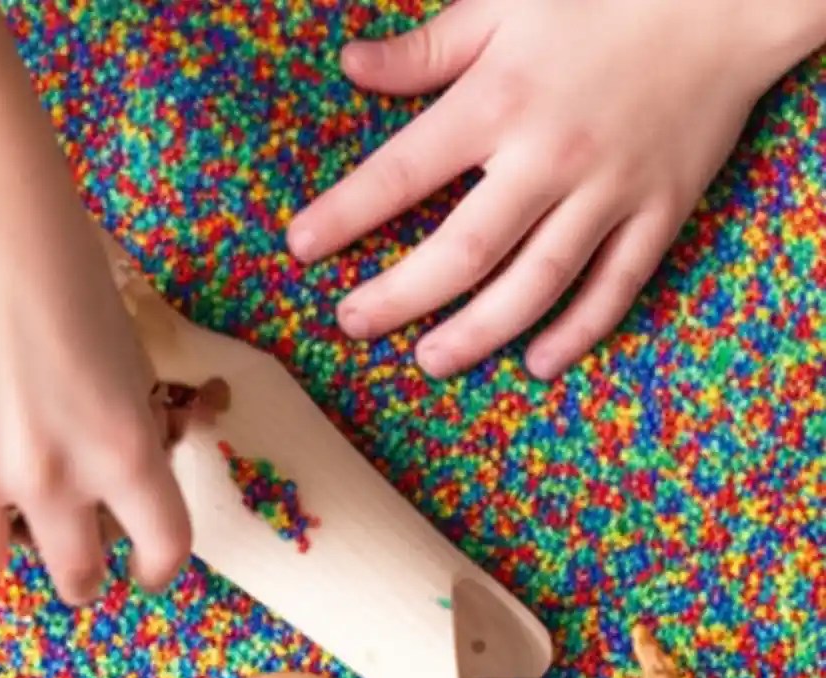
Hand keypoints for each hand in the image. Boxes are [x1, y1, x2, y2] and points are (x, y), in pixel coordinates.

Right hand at [0, 210, 190, 605]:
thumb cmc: (62, 271)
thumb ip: (118, 426)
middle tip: (68, 559)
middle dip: (78, 577)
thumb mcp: (124, 354)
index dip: (158, 568)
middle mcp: (53, 479)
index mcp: (123, 450)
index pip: (163, 545)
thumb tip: (110, 467)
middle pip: (73, 576)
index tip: (145, 571)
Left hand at [289, 0, 825, 378]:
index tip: (299, 248)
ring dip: (478, 332)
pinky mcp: (659, 213)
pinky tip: (540, 362)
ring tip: (430, 361)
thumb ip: (427, 50)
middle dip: (400, 296)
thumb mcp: (503, 6)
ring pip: (536, 285)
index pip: (402, 174)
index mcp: (498, 104)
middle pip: (463, 252)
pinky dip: (580, 331)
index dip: (345, 215)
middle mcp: (548, 160)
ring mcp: (609, 193)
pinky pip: (617, 287)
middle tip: (352, 323)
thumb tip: (352, 68)